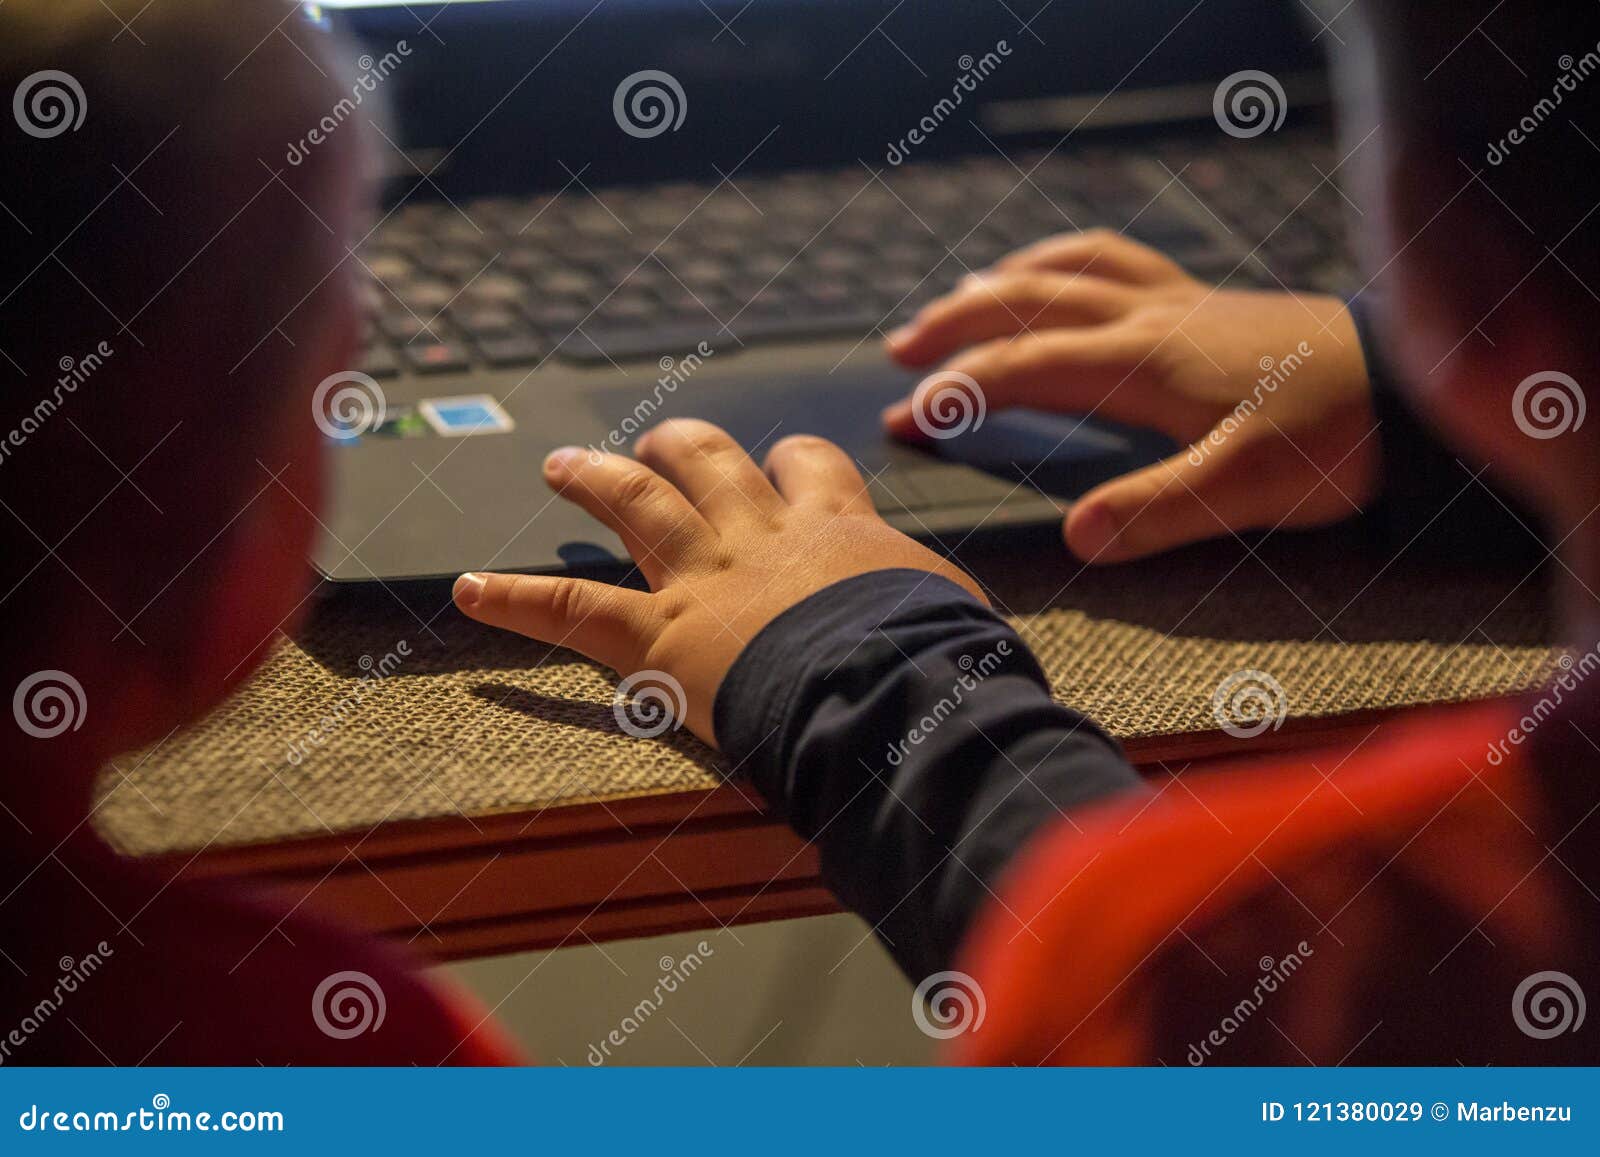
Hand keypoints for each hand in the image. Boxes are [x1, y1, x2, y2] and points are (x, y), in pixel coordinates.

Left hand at [452, 420, 984, 746]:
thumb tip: (973, 646)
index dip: (792, 462)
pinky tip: (468, 591)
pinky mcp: (657, 636)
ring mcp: (703, 578)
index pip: (810, 469)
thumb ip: (940, 618)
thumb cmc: (941, 662)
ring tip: (561, 465)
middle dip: (679, 447)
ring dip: (595, 480)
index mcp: (838, 530)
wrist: (895, 686)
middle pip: (710, 462)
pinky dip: (516, 598)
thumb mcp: (958, 623)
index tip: (787, 462)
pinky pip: (572, 607)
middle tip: (658, 441)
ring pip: (637, 504)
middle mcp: (762, 535)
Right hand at [882, 229, 1377, 562]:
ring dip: (1002, 282)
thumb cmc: (1334, 440)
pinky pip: (1117, 259)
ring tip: (958, 301)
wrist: (1414, 389)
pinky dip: (1067, 261)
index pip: (1023, 365)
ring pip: (1068, 267)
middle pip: (1028, 300)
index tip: (903, 419)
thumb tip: (1074, 535)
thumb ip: (1157, 510)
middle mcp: (1151, 318)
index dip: (955, 390)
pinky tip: (1062, 279)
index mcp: (1145, 363)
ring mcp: (1178, 301)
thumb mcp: (1248, 488)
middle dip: (955, 325)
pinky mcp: (1206, 302)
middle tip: (900, 353)